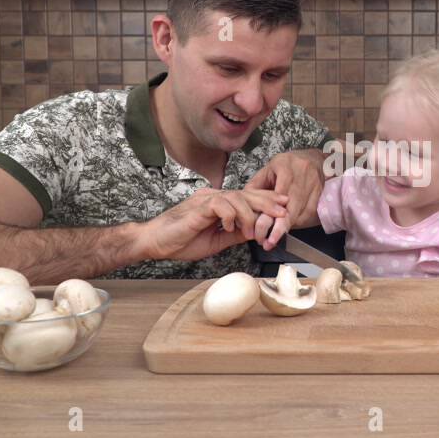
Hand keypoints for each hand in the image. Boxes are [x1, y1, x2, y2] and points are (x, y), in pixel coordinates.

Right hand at [138, 188, 287, 260]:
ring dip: (248, 214)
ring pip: (235, 198)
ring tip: (253, 230)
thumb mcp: (217, 240)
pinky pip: (218, 205)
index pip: (246, 198)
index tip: (283, 206)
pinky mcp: (196, 208)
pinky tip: (232, 226)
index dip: (265, 201)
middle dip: (266, 201)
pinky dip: (229, 215)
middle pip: (245, 194)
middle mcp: (213, 198)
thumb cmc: (182, 241)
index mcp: (218, 204)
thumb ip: (235, 233)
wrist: (155, 243)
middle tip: (282, 210)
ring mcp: (204, 201)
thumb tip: (257, 232)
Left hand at [246, 149, 324, 248]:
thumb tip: (244, 201)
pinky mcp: (321, 196)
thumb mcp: (270, 168)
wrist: (319, 161)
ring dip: (287, 227)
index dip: (272, 214)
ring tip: (273, 239)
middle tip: (269, 242)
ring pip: (301, 213)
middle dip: (280, 227)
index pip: (278, 194)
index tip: (263, 230)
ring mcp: (314, 187)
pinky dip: (298, 223)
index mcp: (286, 166)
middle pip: (292, 207)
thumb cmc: (290, 165)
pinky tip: (287, 227)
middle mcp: (302, 176)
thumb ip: (257, 185)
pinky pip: (309, 215)